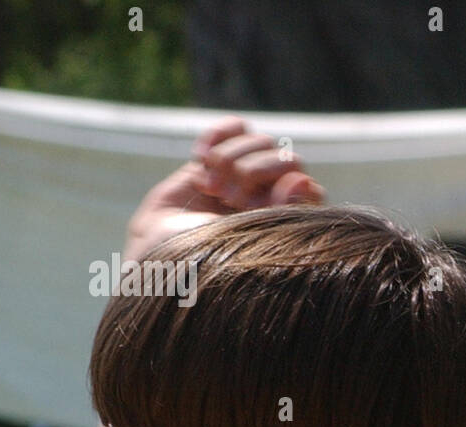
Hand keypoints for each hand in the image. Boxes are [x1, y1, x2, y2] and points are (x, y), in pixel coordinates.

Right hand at [123, 116, 324, 260]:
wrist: (156, 253)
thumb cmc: (206, 258)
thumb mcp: (247, 238)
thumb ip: (282, 211)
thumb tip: (303, 180)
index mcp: (287, 224)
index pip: (309, 189)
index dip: (283, 189)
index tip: (251, 206)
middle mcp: (272, 201)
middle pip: (287, 159)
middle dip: (254, 172)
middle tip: (228, 198)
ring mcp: (246, 179)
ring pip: (261, 142)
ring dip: (231, 159)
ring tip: (210, 187)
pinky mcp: (218, 162)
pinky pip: (235, 128)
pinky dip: (219, 135)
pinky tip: (200, 158)